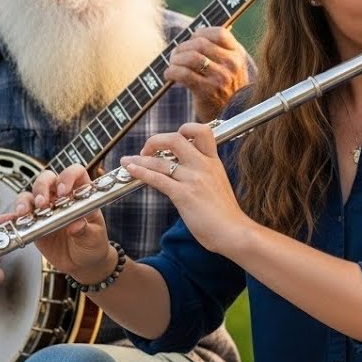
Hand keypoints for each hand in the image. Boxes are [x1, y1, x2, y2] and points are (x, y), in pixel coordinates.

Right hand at [0, 165, 111, 281]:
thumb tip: (76, 225)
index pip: (75, 173)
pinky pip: (19, 216)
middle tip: (42, 203)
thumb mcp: (93, 238)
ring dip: (24, 201)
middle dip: (42, 188)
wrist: (82, 263)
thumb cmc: (93, 244)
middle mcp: (61, 198)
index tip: (63, 191)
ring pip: (30, 195)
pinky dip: (11, 217)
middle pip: (47, 179)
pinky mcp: (34, 223)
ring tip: (24, 213)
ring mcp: (46, 209)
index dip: (68, 177)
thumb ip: (85, 230)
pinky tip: (6, 220)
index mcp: (81, 194)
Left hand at [119, 123, 251, 255]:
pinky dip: (140, 173)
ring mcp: (194, 179)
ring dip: (139, 160)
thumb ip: (205, 175)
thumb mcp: (218, 185)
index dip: (184, 130)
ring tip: (127, 161)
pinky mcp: (184, 194)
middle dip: (156, 140)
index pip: (202, 131)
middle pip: (176, 138)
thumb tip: (188, 175)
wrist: (234, 231)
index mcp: (214, 161)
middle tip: (147, 150)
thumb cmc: (227, 214)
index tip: (171, 141)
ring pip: (160, 161)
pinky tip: (131, 171)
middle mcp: (203, 165)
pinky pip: (157, 179)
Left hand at [164, 27, 249, 121]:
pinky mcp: (207, 91)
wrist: (232, 115)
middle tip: (175, 55)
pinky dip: (171, 72)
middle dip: (182, 47)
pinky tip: (169, 76)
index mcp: (238, 54)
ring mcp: (220, 78)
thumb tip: (193, 34)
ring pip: (190, 57)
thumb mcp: (232, 66)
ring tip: (172, 65)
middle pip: (200, 43)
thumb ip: (220, 49)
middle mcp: (231, 64)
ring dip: (175, 60)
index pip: (219, 33)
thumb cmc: (226, 87)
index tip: (192, 41)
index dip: (200, 33)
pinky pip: (183, 74)